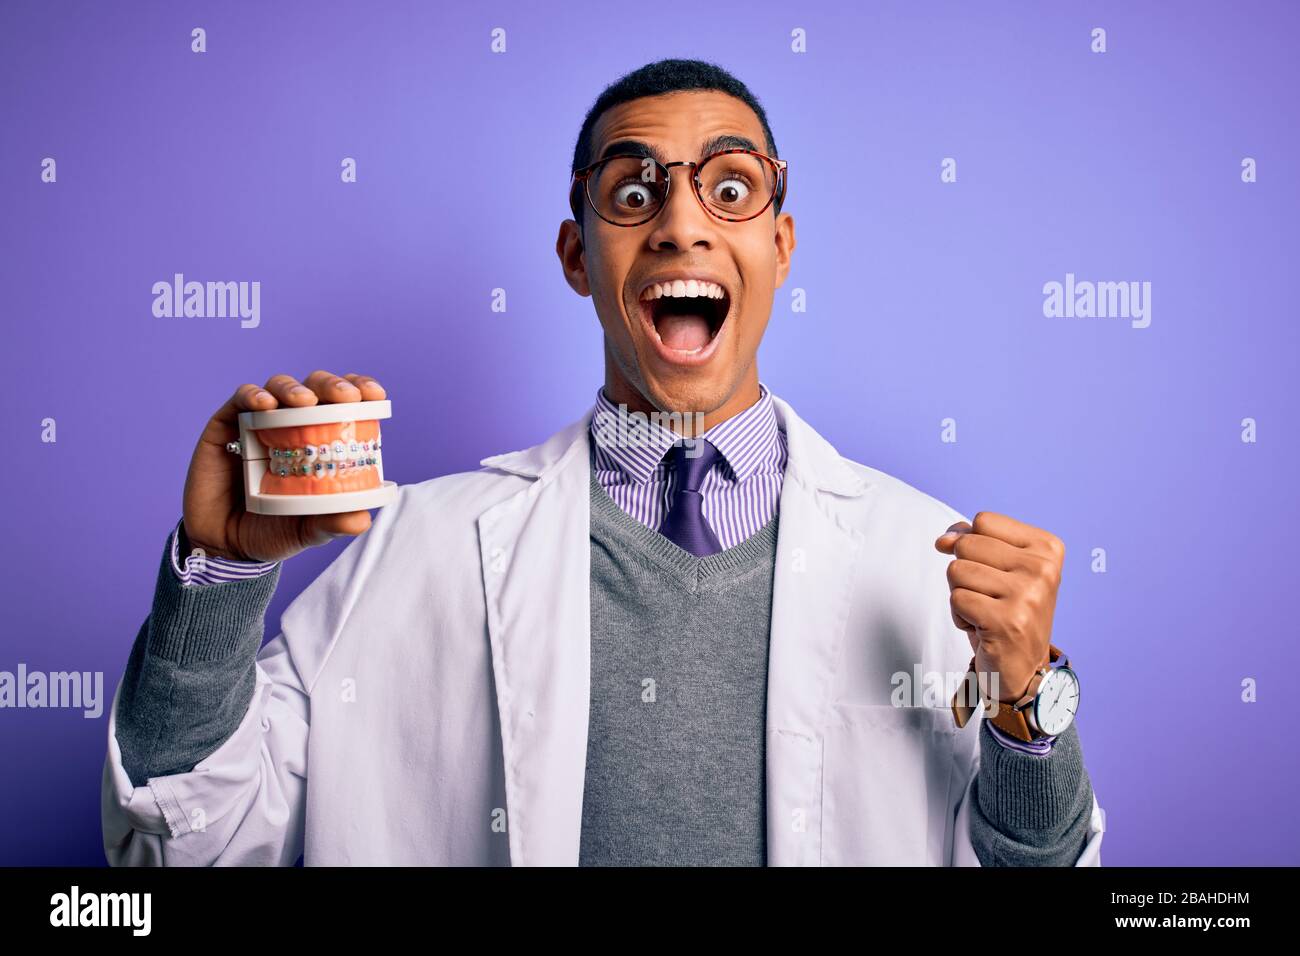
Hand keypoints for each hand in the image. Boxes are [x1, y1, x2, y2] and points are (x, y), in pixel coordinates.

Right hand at [181, 370, 387, 561]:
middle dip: (333, 386)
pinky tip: (264, 405)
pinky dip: (254, 396)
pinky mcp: (227, 426)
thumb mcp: (308, 530)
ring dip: (295, 389)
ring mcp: (259, 422)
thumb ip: (332, 523)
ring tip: (305, 402)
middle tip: (346, 397)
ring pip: (281, 387)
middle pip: (316, 388)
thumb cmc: (273, 530)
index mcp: (321, 441)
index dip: (361, 391)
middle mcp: (293, 425)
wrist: (225, 545)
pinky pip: (241, 399)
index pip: (344, 404)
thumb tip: (362, 519)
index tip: (376, 395)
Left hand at [933, 512, 1064, 703]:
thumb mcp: (997, 568)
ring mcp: (1028, 595)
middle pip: (966, 544)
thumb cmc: (1006, 612)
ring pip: (956, 571)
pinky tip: (983, 629)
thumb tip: (943, 540)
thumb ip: (971, 540)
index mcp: (1047, 548)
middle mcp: (1043, 569)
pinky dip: (960, 616)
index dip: (973, 546)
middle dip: (965, 572)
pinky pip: (956, 600)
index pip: (983, 520)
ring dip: (961, 596)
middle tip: (989, 598)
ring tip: (987, 613)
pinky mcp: (1007, 621)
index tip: (996, 574)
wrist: (1023, 669)